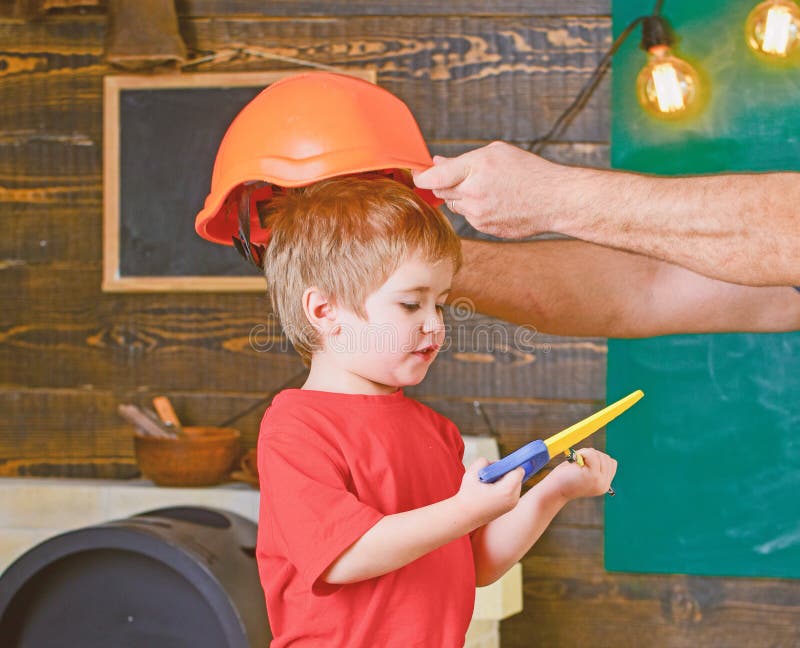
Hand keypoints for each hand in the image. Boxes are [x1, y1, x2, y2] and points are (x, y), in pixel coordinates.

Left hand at [412, 141, 563, 237]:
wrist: (554, 200)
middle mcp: (473, 193)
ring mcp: (478, 215)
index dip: (421, 177)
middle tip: (451, 177)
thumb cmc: (527, 171)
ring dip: (461, 197)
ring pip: (455, 205)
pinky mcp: (485, 228)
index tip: (417, 175)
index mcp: (475, 169)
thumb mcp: (496, 153)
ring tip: (486, 188)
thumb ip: (462, 159)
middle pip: (441, 191)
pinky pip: (470, 218)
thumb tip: (436, 162)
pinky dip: (475, 210)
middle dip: (442, 184)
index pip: (434, 177)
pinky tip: (496, 202)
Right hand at [455, 458, 523, 527]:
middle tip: (491, 474)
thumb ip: (483, 462)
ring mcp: (512, 504)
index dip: (510, 464)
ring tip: (489, 483)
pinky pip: (512, 491)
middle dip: (506, 472)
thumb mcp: (472, 473)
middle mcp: (513, 499)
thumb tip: (493, 463)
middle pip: (518, 477)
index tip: (500, 464)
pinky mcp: (510, 507)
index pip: (518, 471)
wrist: (464, 517)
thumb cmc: (467, 496)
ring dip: (505, 480)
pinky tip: (491, 490)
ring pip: (515, 483)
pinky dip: (504, 487)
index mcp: (506, 490)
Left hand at [545, 448, 616, 501]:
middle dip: (593, 455)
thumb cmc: (565, 478)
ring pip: (600, 455)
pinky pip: (593, 455)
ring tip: (576, 464)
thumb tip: (608, 459)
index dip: (598, 458)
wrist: (554, 489)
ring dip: (587, 453)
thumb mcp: (585, 473)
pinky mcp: (593, 476)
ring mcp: (600, 481)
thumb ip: (597, 468)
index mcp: (604, 485)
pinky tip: (576, 461)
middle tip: (578, 463)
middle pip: (607, 458)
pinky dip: (584, 453)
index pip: (611, 463)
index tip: (584, 464)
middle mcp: (604, 485)